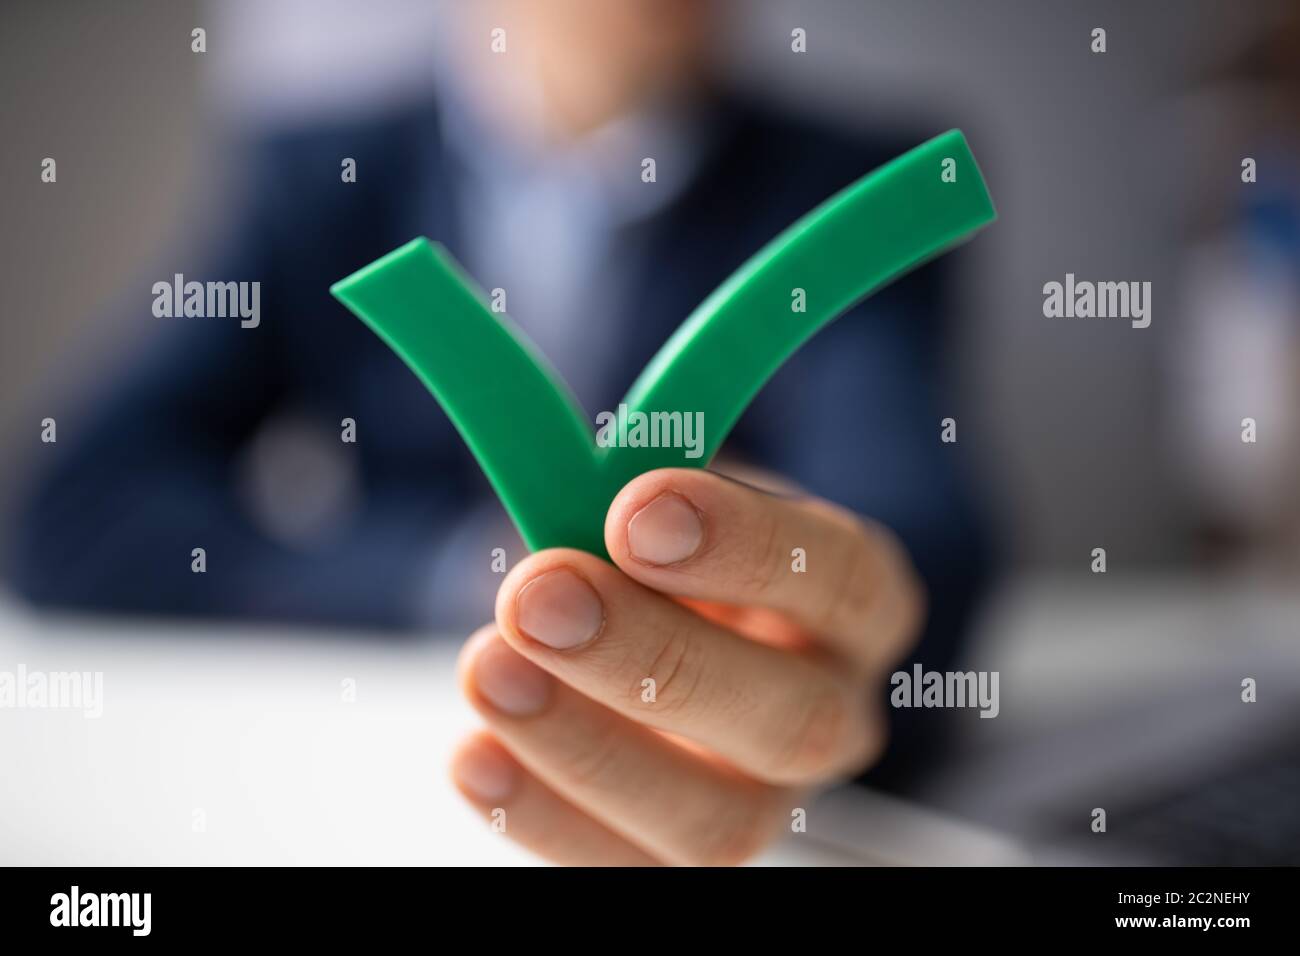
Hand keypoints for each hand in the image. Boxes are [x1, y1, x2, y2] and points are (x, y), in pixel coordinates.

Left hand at [449, 467, 923, 864]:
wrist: (647, 625)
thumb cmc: (668, 552)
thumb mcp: (671, 498)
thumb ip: (640, 494)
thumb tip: (567, 479)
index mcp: (857, 604)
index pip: (842, 580)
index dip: (747, 548)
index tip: (636, 512)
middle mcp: (834, 715)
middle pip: (790, 720)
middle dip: (654, 658)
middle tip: (542, 598)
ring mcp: (767, 803)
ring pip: (716, 822)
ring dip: (587, 746)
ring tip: (488, 670)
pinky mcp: (679, 855)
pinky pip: (625, 867)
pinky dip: (541, 814)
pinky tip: (476, 755)